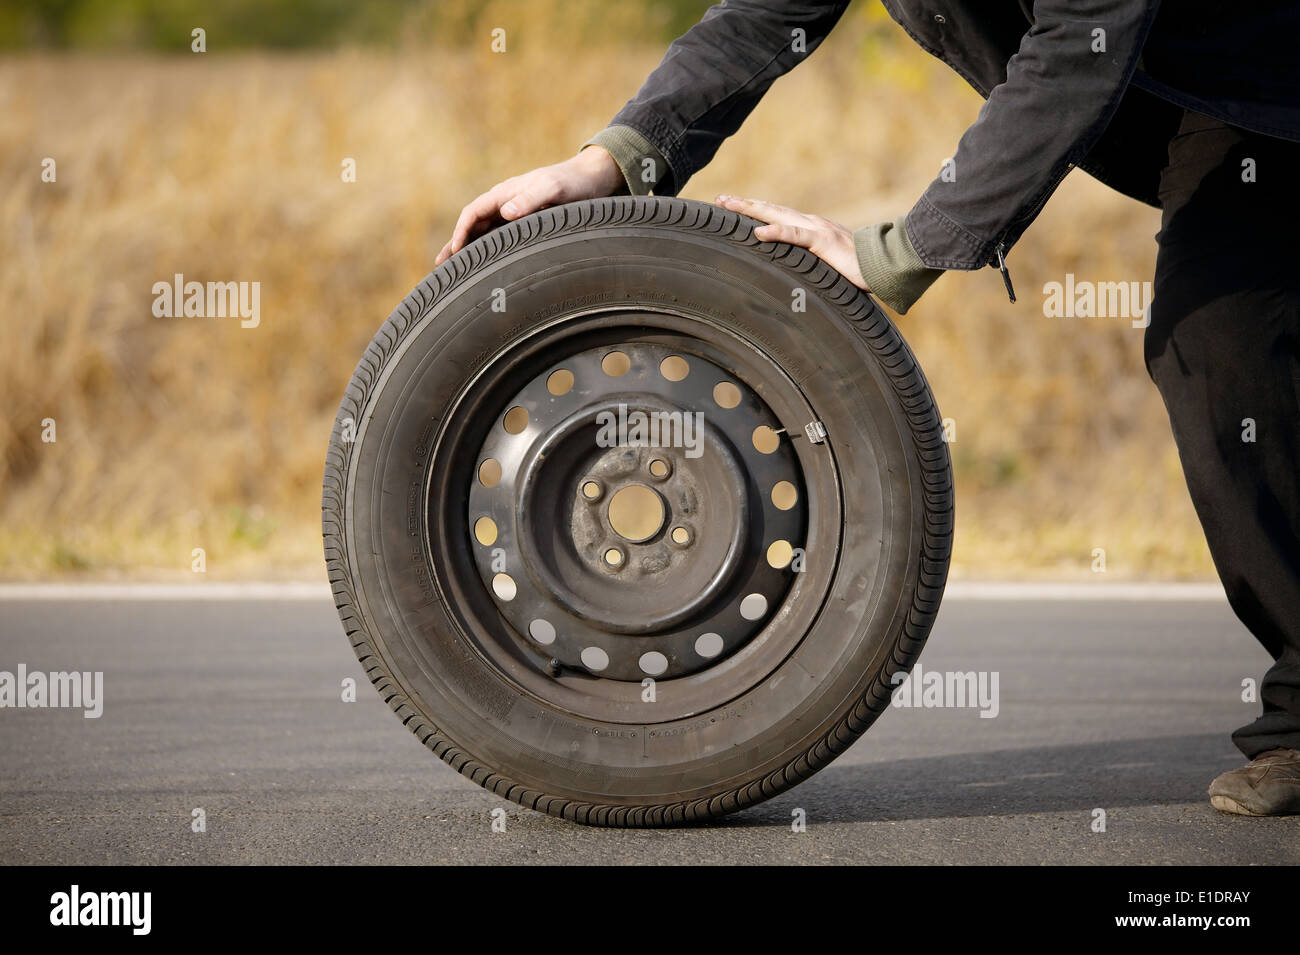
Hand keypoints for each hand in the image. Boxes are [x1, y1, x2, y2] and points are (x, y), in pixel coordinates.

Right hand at [436, 146, 625, 265]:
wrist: (592, 179)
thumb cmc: (572, 182)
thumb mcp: (553, 189)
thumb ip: (530, 199)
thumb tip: (505, 213)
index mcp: (505, 193)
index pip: (473, 213)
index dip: (461, 233)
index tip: (454, 254)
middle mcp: (505, 203)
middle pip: (473, 226)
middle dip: (456, 246)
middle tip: (440, 270)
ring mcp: (514, 214)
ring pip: (485, 235)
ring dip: (470, 252)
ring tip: (456, 274)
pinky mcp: (526, 224)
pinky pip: (501, 239)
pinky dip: (490, 253)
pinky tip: (488, 268)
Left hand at [713, 195, 868, 291]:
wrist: (886, 263)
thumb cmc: (860, 267)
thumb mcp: (828, 263)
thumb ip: (811, 262)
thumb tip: (794, 274)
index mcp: (810, 229)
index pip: (776, 216)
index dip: (754, 210)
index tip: (731, 207)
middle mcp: (810, 224)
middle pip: (770, 210)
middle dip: (743, 204)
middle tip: (719, 199)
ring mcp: (816, 231)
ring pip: (777, 216)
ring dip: (751, 210)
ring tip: (728, 206)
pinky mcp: (823, 243)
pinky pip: (795, 237)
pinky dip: (776, 233)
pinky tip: (758, 232)